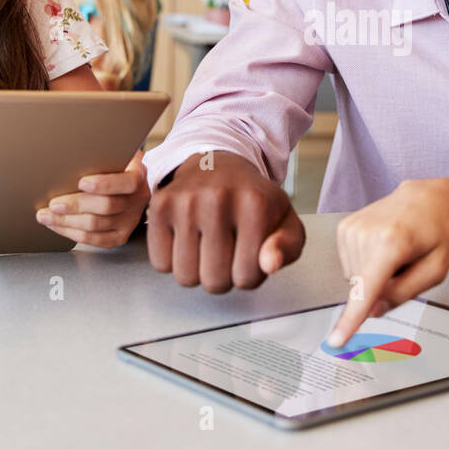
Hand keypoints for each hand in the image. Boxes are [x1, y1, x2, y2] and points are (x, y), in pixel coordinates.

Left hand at [37, 149, 147, 247]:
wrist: (125, 185)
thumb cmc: (112, 167)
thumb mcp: (111, 155)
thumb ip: (98, 157)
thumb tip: (69, 158)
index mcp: (138, 175)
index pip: (128, 182)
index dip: (104, 184)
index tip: (81, 182)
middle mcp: (137, 199)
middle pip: (107, 206)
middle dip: (76, 206)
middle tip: (53, 204)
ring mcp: (130, 220)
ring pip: (97, 225)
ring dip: (67, 221)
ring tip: (46, 215)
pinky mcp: (120, 235)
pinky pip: (95, 240)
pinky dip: (72, 233)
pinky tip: (57, 225)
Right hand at [145, 151, 304, 291]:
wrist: (220, 166)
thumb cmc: (254, 201)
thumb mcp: (285, 222)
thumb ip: (288, 247)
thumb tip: (270, 264)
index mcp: (256, 205)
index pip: (247, 279)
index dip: (249, 275)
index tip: (250, 253)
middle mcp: (218, 199)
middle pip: (214, 282)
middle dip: (223, 277)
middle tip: (228, 251)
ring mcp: (185, 201)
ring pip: (185, 277)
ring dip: (198, 271)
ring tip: (208, 246)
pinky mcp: (159, 206)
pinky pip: (160, 264)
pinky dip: (173, 260)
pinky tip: (188, 239)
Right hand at [328, 178, 448, 347]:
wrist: (429, 196)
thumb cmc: (439, 229)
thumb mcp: (437, 268)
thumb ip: (404, 294)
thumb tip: (373, 310)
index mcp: (392, 242)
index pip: (367, 289)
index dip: (350, 319)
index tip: (336, 340)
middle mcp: (366, 233)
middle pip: (364, 289)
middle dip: (384, 285)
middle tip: (406, 262)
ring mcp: (352, 228)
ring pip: (355, 279)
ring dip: (376, 273)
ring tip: (395, 250)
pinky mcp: (344, 227)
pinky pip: (350, 266)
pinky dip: (367, 263)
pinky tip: (383, 245)